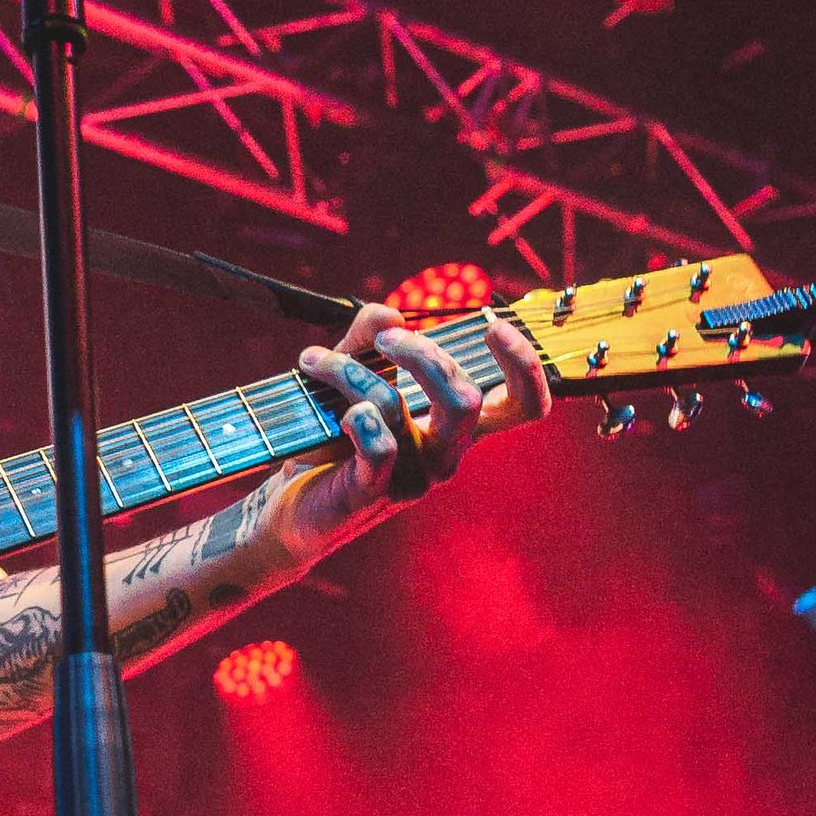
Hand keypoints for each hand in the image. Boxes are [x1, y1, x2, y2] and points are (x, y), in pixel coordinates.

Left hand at [278, 300, 550, 560]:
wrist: (290, 500)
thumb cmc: (331, 438)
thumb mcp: (351, 378)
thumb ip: (369, 339)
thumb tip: (390, 314)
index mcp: (456, 427)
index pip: (523, 406)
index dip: (526, 367)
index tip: (494, 327)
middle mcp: (445, 454)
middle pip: (466, 400)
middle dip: (422, 354)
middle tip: (383, 340)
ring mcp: (413, 477)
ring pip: (402, 407)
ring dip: (354, 372)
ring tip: (318, 362)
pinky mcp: (374, 491)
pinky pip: (380, 446)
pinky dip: (358, 417)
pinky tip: (342, 414)